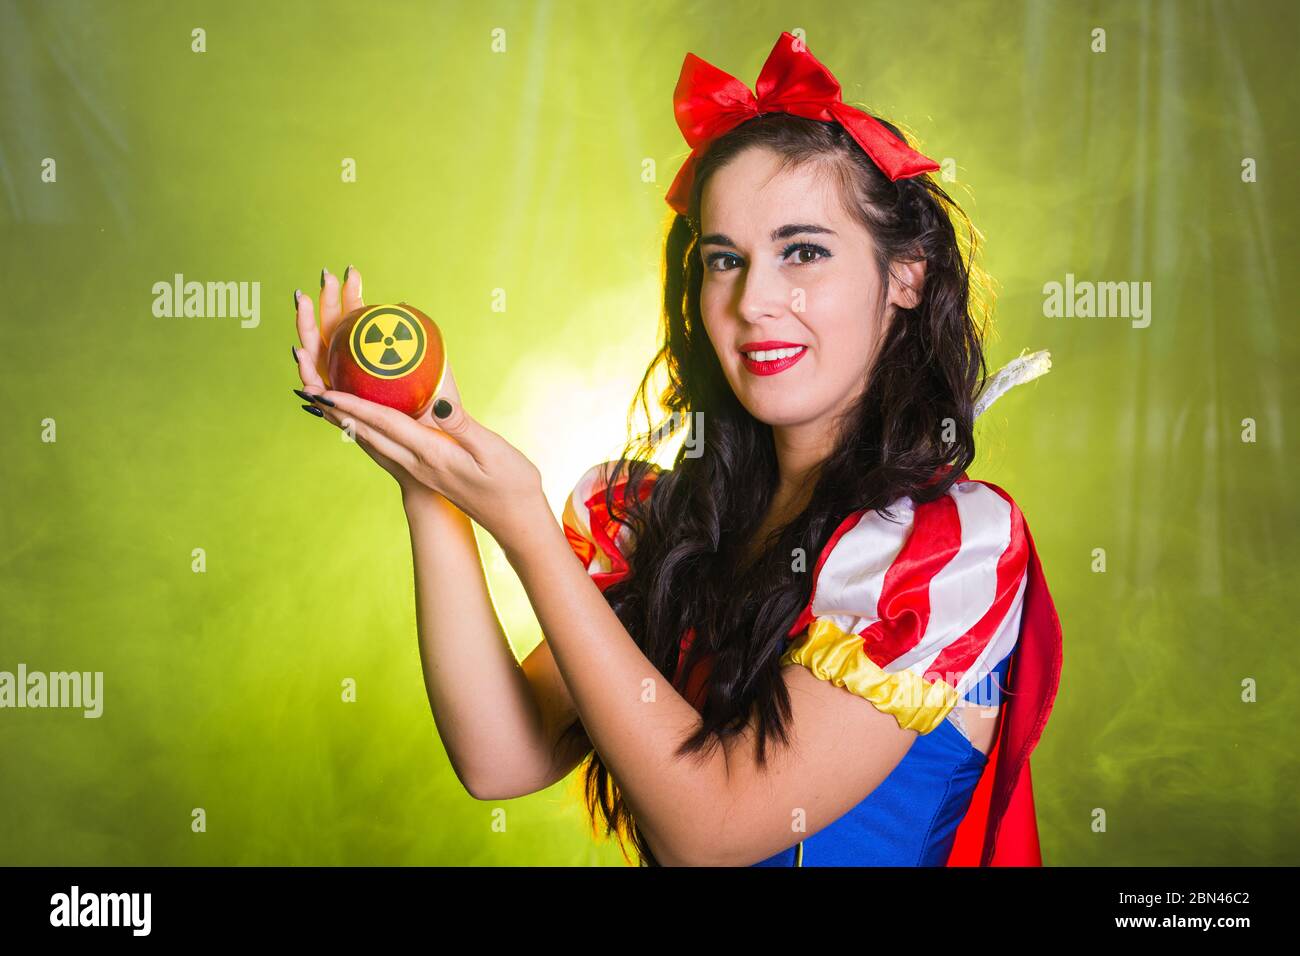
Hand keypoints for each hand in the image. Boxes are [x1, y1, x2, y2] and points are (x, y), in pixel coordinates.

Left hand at [291, 268, 546, 546]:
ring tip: (322, 406)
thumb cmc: (511, 486)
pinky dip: (367, 433)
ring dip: (346, 422)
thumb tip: (437, 401)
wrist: (515, 522)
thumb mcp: (493, 451)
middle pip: (369, 433)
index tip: (323, 390)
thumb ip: (463, 425)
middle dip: (337, 412)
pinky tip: (363, 426)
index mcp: (432, 455)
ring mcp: (421, 472)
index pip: (385, 424)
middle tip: (307, 391)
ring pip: (373, 443)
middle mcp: (418, 465)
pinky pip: (387, 449)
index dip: (353, 405)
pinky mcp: (427, 473)